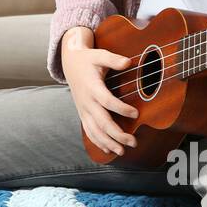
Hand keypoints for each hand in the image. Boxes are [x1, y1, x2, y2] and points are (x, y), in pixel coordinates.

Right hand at [60, 27, 138, 156]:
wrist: (70, 64)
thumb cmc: (88, 59)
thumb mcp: (99, 55)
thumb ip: (113, 59)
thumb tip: (128, 62)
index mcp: (92, 87)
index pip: (107, 101)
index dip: (121, 108)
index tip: (136, 114)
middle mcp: (86, 101)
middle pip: (101, 122)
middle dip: (117, 134)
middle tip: (133, 141)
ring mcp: (83, 109)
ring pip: (94, 130)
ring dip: (108, 142)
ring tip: (122, 151)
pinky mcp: (82, 114)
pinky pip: (89, 131)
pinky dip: (98, 142)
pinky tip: (109, 150)